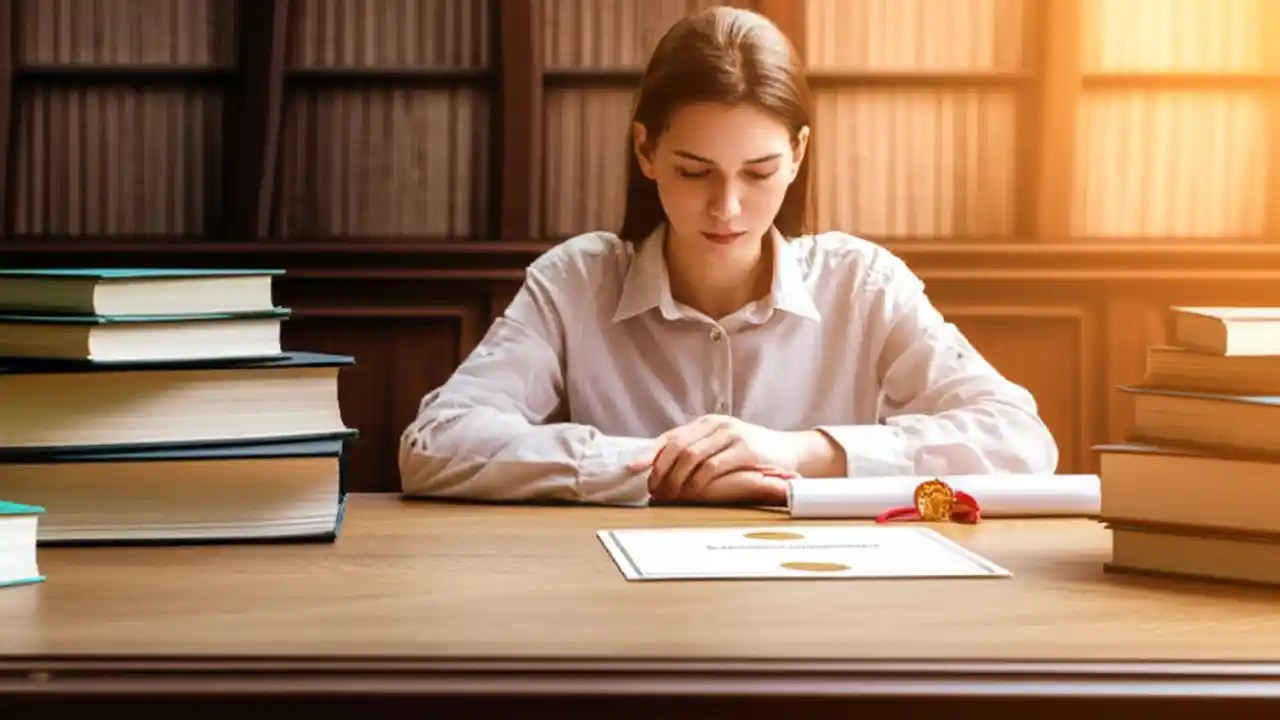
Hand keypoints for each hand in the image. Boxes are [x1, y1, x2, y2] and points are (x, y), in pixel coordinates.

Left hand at [626, 415, 799, 501]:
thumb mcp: (720, 446)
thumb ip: (695, 451)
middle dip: (661, 471)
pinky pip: (713, 467)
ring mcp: (732, 436)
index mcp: (706, 423)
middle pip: (677, 447)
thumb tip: (658, 468)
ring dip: (676, 479)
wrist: (790, 452)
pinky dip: (698, 482)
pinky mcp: (745, 451)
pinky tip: (692, 493)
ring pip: (692, 456)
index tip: (633, 468)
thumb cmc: (750, 454)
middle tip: (655, 491)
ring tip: (670, 495)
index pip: (671, 436)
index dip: (649, 453)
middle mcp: (717, 425)